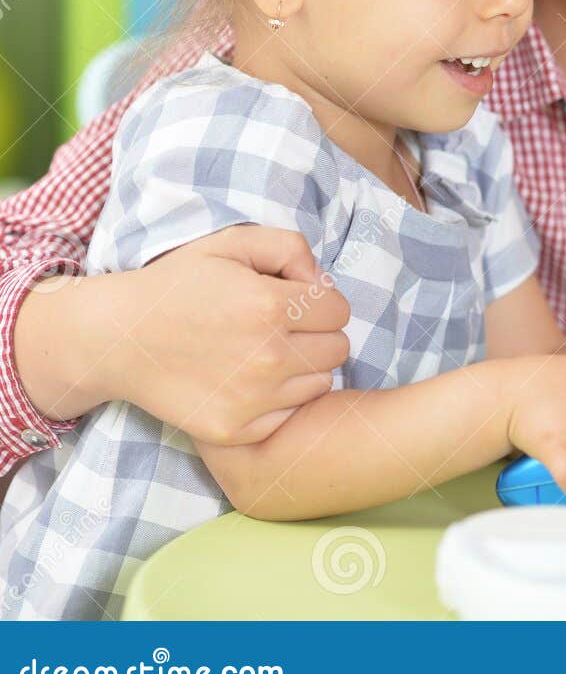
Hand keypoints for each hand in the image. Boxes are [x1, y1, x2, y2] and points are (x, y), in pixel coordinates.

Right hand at [18, 225, 349, 443]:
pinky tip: (249, 381)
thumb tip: (323, 282)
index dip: (319, 302)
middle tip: (280, 328)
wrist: (117, 338)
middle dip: (317, 334)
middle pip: (338, 348)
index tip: (292, 301)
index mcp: (270, 306)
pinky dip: (280, 399)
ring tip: (264, 353)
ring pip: (321, 382)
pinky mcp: (236, 429)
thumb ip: (290, 248)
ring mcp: (252, 399)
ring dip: (303, 367)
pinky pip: (291, 414)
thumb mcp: (232, 244)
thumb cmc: (178, 285)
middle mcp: (267, 357)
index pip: (339, 310)